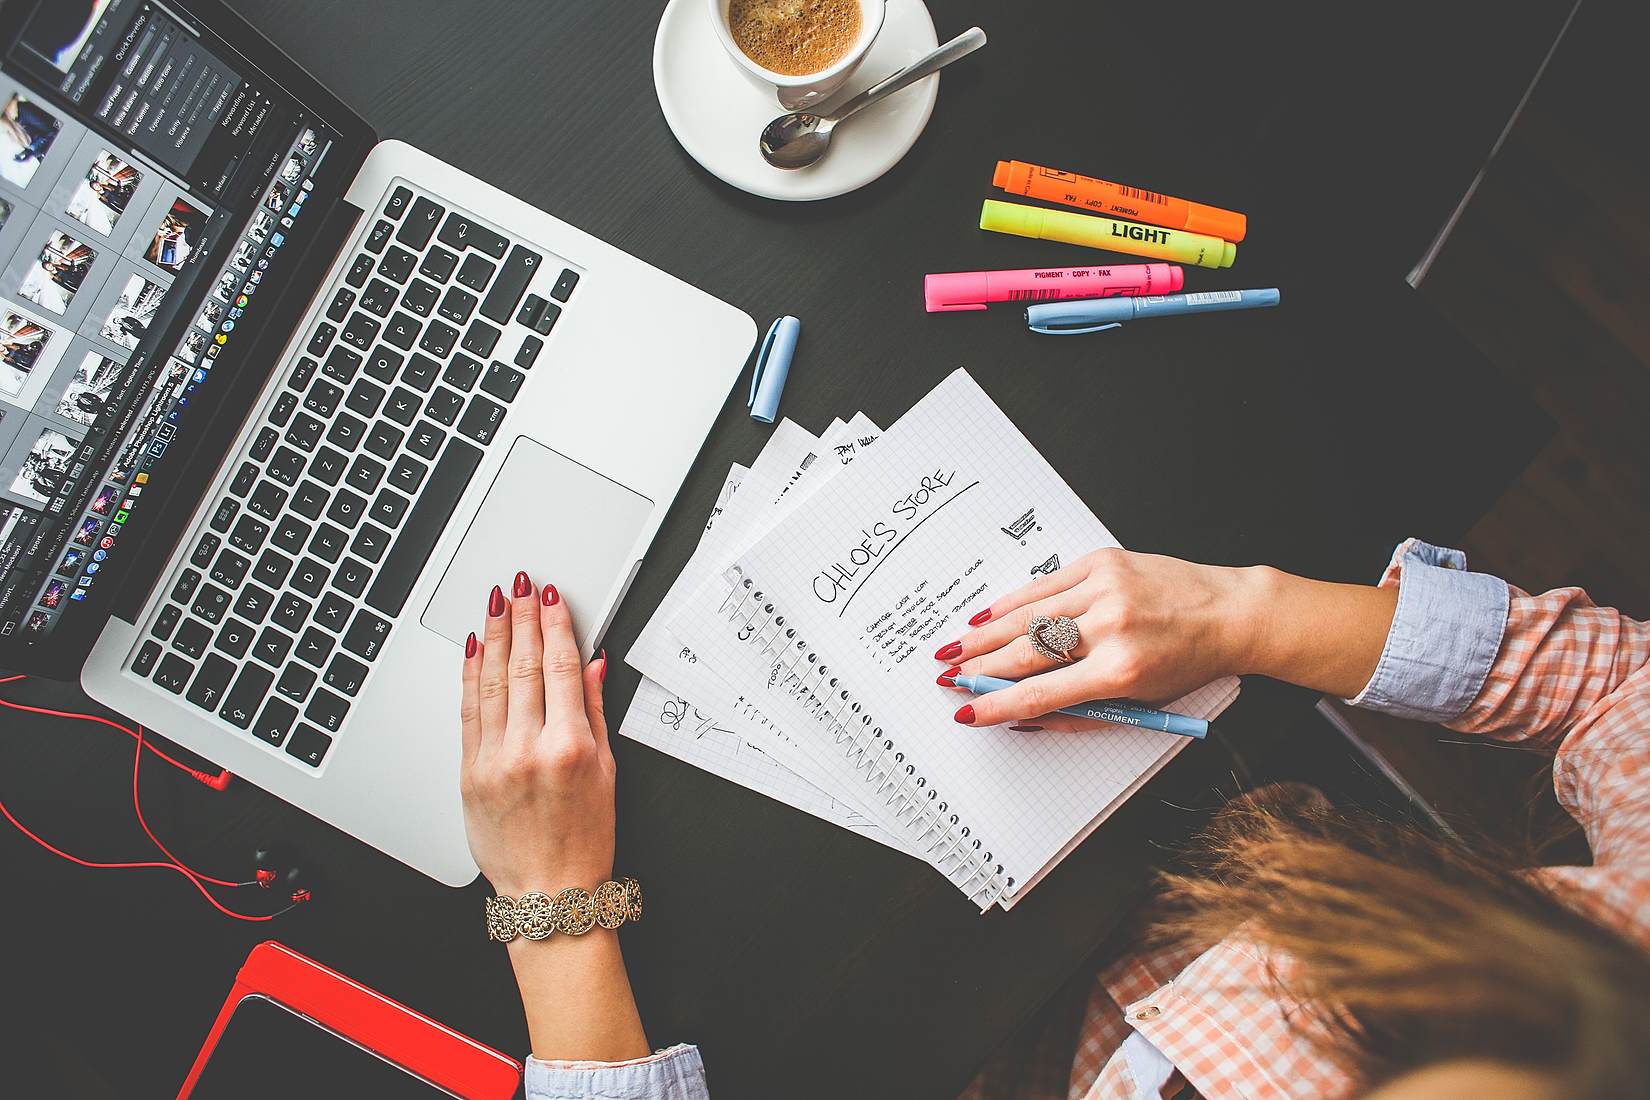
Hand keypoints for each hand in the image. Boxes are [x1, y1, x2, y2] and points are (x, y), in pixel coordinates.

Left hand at [459, 571, 612, 895]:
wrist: (549, 893)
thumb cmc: (584, 839)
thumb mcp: (607, 772)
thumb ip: (595, 711)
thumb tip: (592, 665)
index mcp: (571, 747)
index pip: (560, 668)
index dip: (556, 626)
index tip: (553, 598)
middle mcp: (529, 749)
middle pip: (523, 666)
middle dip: (523, 619)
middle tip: (523, 585)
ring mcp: (494, 761)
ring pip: (490, 682)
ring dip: (493, 635)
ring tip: (497, 603)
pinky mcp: (469, 773)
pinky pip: (468, 712)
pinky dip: (469, 675)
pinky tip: (472, 647)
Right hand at [937, 548, 1257, 727]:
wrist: (1230, 613)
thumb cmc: (1188, 663)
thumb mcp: (1139, 704)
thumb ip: (1076, 713)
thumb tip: (1020, 716)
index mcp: (1121, 671)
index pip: (1040, 693)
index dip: (996, 704)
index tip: (967, 711)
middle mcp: (1110, 626)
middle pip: (1025, 652)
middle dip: (980, 669)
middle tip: (948, 677)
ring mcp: (1104, 589)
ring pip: (1027, 616)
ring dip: (984, 636)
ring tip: (954, 649)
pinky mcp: (1103, 562)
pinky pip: (1044, 585)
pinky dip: (1010, 602)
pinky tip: (985, 616)